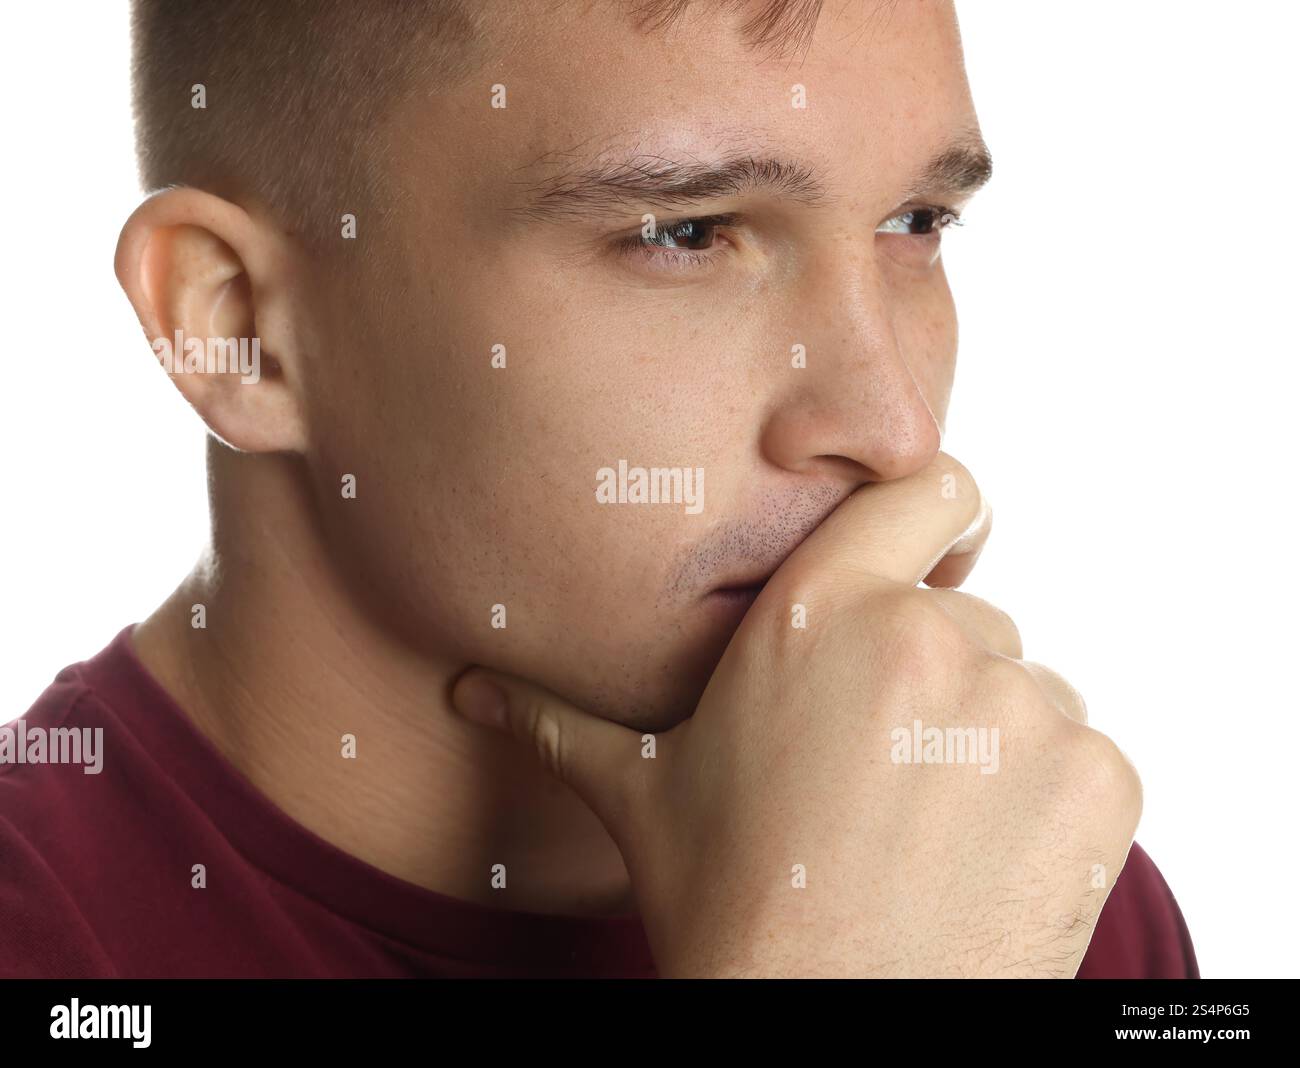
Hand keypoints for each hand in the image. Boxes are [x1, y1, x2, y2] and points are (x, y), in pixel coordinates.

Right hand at [451, 454, 1140, 976]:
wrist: (833, 1029)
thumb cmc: (732, 908)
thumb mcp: (639, 795)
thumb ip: (559, 720)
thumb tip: (464, 689)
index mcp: (817, 614)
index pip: (930, 488)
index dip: (937, 511)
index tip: (933, 547)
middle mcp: (926, 638)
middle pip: (965, 612)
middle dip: (932, 671)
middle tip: (879, 761)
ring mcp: (1020, 708)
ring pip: (1025, 686)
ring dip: (989, 735)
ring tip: (922, 816)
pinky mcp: (1095, 780)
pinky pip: (1081, 751)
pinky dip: (1046, 794)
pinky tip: (975, 850)